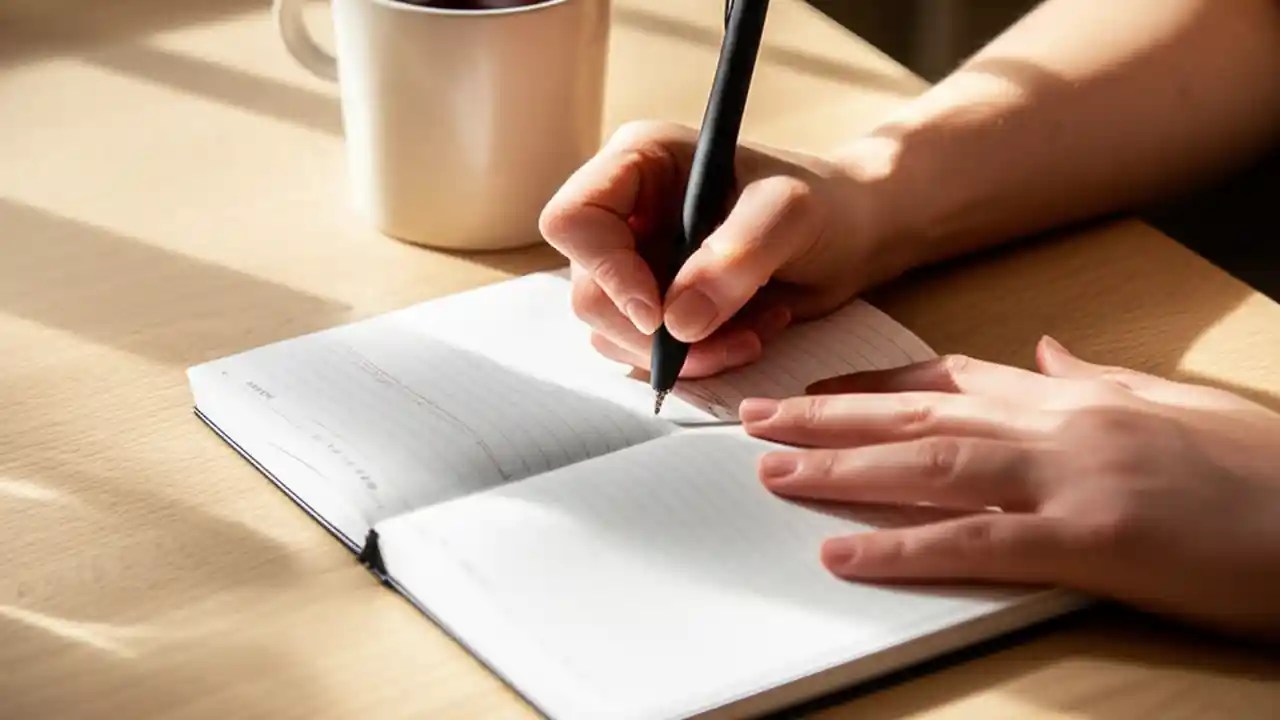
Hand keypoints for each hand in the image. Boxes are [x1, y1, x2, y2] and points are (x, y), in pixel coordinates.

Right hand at [539, 121, 899, 377]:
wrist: (853, 235)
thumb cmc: (823, 203)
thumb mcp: (789, 215)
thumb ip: (736, 258)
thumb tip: (677, 322)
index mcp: (638, 163)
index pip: (574, 220)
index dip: (605, 272)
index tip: (658, 314)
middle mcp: (625, 212)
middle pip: (587, 290)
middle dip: (650, 333)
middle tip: (717, 343)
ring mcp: (637, 261)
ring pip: (614, 331)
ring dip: (681, 353)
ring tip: (750, 336)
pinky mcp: (658, 303)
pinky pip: (648, 351)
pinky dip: (698, 359)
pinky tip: (748, 335)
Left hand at [741, 336, 1279, 639]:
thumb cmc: (1256, 466)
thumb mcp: (1168, 400)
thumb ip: (1094, 377)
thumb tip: (1045, 351)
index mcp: (1073, 396)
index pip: (950, 380)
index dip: (873, 387)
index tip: (818, 390)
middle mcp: (1058, 424)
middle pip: (919, 416)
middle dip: (830, 416)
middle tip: (755, 418)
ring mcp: (1070, 478)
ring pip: (930, 465)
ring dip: (842, 467)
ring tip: (772, 469)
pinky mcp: (1090, 541)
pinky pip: (976, 543)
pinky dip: (901, 547)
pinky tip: (843, 552)